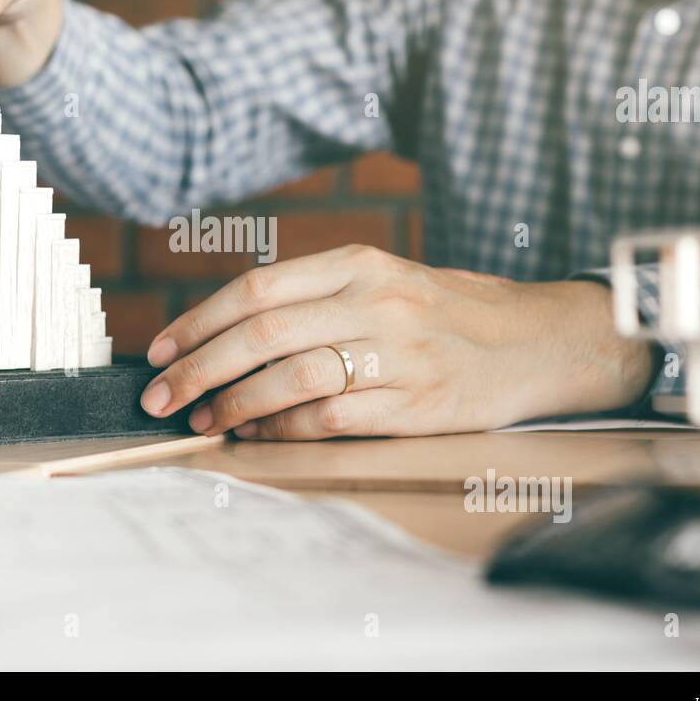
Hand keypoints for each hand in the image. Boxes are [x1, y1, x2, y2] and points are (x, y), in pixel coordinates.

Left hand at [140, 245, 653, 439]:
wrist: (541, 340)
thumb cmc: (448, 311)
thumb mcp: (387, 279)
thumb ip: (316, 298)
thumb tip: (225, 334)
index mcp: (362, 264)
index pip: (258, 290)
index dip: (198, 322)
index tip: (159, 349)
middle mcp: (378, 302)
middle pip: (262, 335)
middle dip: (197, 368)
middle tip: (159, 396)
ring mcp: (400, 355)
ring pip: (290, 379)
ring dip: (233, 404)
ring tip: (200, 419)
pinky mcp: (417, 406)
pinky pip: (331, 420)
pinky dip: (282, 432)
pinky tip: (255, 436)